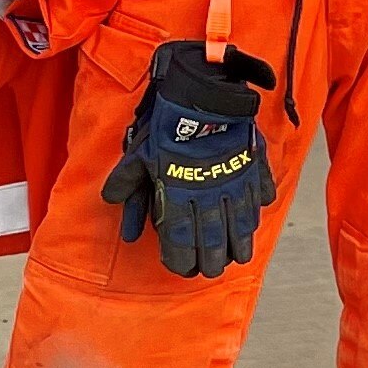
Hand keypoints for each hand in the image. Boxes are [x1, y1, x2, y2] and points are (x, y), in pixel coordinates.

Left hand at [101, 41, 277, 271]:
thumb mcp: (140, 153)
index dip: (181, 260)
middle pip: (212, 242)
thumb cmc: (168, 127)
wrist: (203, 98)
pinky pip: (257, 199)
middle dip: (211, 261)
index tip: (182, 267)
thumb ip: (126, 180)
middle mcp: (207, 198)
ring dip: (238, 245)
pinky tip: (253, 223)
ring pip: (239, 227)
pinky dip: (255, 214)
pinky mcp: (251, 172)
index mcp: (178, 197)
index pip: (180, 241)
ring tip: (237, 257)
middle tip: (211, 270)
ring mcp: (233, 186)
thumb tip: (110, 199)